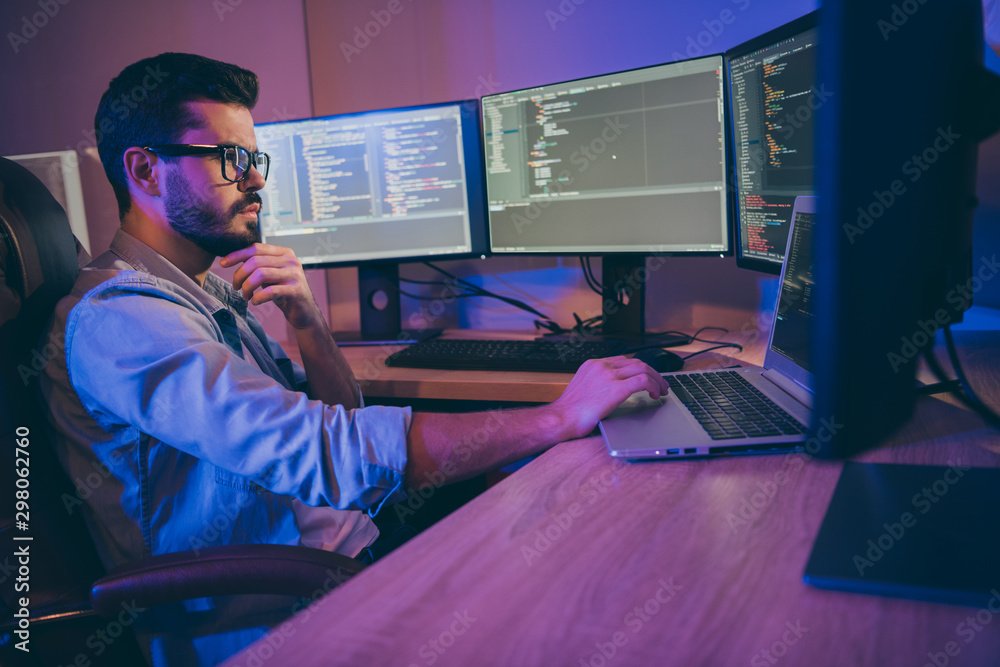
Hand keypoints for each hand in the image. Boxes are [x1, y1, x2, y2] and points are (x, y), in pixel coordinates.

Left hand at [219, 244, 321, 329]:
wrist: (304, 311)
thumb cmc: (283, 292)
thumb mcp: (271, 274)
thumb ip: (258, 265)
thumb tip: (232, 258)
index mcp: (284, 252)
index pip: (256, 248)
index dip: (237, 255)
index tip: (223, 264)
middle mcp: (291, 260)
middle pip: (255, 261)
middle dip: (240, 275)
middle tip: (236, 287)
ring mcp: (294, 275)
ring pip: (260, 274)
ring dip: (247, 287)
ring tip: (245, 296)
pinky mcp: (296, 290)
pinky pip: (270, 291)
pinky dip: (258, 297)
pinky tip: (255, 302)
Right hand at [549, 356, 669, 439]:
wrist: (561, 418)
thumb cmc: (569, 410)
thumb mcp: (582, 388)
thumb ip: (596, 383)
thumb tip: (610, 390)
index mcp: (592, 364)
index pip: (623, 360)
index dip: (638, 369)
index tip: (645, 377)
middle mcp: (601, 365)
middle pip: (635, 362)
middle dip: (651, 372)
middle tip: (660, 384)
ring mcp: (609, 375)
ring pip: (643, 368)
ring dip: (656, 378)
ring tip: (662, 389)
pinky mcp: (617, 388)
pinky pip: (644, 381)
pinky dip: (654, 386)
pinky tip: (656, 395)